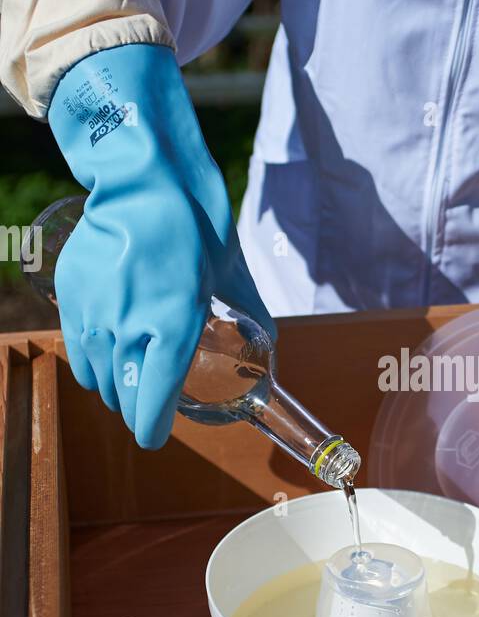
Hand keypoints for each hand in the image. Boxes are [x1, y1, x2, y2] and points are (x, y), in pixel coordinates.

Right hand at [48, 43, 274, 447]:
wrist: (144, 178)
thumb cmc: (195, 224)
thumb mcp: (230, 270)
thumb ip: (249, 310)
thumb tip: (270, 337)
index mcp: (173, 326)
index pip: (152, 401)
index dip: (151, 428)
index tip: (153, 438)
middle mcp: (129, 326)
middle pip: (123, 396)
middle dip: (135, 410)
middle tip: (146, 409)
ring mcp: (94, 312)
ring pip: (96, 377)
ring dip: (112, 388)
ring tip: (127, 383)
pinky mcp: (71, 296)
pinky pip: (76, 348)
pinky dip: (90, 361)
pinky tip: (106, 355)